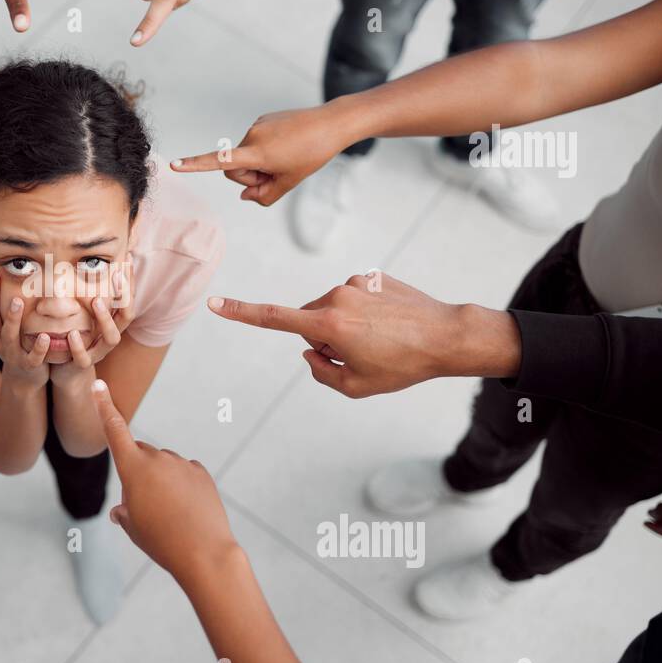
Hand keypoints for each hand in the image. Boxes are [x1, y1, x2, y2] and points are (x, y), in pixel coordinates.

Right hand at [0, 251, 49, 386]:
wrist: (26, 376)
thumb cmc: (19, 340)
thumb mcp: (10, 319)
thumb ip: (7, 296)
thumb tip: (4, 263)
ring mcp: (12, 352)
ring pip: (8, 335)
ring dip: (12, 318)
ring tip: (17, 301)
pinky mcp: (28, 365)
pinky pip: (33, 358)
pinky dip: (39, 348)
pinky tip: (46, 337)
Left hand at [50, 265, 135, 387]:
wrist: (66, 369)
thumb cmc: (77, 333)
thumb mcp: (83, 311)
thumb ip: (90, 290)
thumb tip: (96, 260)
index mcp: (113, 322)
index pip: (128, 300)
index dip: (129, 282)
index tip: (126, 261)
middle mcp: (110, 336)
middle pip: (126, 317)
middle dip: (124, 297)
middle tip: (117, 276)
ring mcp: (98, 351)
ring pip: (111, 338)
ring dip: (105, 318)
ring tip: (96, 301)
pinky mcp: (82, 363)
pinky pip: (84, 358)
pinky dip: (78, 347)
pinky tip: (72, 333)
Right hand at [91, 378, 237, 583]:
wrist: (204, 552)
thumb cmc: (161, 541)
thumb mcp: (133, 528)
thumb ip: (124, 512)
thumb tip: (120, 511)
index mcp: (133, 468)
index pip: (114, 430)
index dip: (104, 406)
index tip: (99, 384)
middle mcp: (157, 458)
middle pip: (139, 454)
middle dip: (137, 470)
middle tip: (145, 505)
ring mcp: (181, 463)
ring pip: (163, 466)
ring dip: (161, 481)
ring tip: (170, 514)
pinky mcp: (200, 472)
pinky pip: (183, 473)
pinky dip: (181, 486)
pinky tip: (187, 509)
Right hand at [171, 106, 347, 205]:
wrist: (331, 123)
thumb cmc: (311, 154)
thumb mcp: (289, 182)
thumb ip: (264, 195)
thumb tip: (245, 195)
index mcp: (257, 153)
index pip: (220, 161)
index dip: (195, 165)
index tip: (174, 164)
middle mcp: (251, 137)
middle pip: (235, 168)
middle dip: (251, 177)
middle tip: (277, 175)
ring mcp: (257, 126)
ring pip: (246, 156)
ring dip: (260, 163)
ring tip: (287, 158)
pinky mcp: (263, 120)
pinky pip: (256, 143)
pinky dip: (266, 150)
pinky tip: (288, 146)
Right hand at [207, 272, 521, 397]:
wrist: (447, 336)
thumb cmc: (403, 366)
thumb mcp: (356, 386)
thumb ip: (321, 372)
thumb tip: (310, 352)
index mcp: (328, 325)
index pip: (274, 319)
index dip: (241, 313)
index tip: (215, 303)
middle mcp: (336, 297)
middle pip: (308, 321)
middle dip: (323, 339)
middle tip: (361, 355)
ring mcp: (355, 283)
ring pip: (331, 310)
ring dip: (345, 326)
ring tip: (380, 340)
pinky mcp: (371, 276)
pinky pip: (353, 298)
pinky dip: (363, 313)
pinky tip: (388, 324)